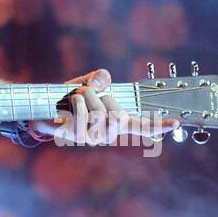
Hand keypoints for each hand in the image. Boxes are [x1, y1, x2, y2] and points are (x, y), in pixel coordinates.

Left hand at [28, 68, 179, 145]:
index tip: (176, 123)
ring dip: (85, 98)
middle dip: (100, 98)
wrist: (41, 107)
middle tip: (84, 93)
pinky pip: (84, 116)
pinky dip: (77, 101)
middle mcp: (108, 133)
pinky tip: (69, 104)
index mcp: (116, 120)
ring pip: (100, 115)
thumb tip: (102, 82)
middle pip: (118, 116)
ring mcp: (94, 138)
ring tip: (74, 98)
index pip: (141, 126)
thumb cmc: (69, 97)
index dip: (159, 126)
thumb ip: (99, 78)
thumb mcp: (87, 82)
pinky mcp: (78, 137)